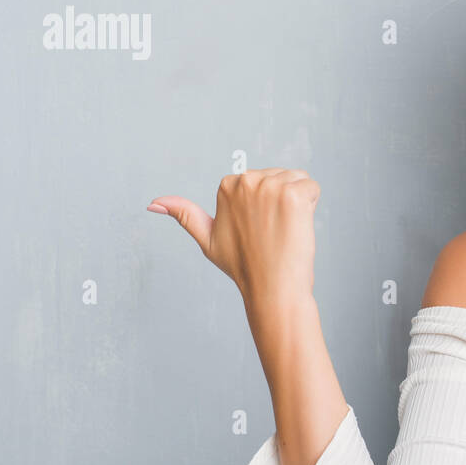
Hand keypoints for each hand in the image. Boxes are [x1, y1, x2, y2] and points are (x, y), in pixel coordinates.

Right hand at [147, 168, 320, 306]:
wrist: (271, 288)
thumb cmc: (243, 266)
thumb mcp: (207, 239)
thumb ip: (184, 215)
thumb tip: (153, 203)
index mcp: (227, 185)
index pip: (263, 180)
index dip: (266, 206)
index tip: (257, 228)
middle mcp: (246, 180)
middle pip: (282, 177)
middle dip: (283, 202)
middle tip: (271, 232)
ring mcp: (270, 186)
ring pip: (298, 180)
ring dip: (298, 204)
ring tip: (283, 230)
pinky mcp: (293, 194)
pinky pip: (312, 187)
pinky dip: (311, 206)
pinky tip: (296, 226)